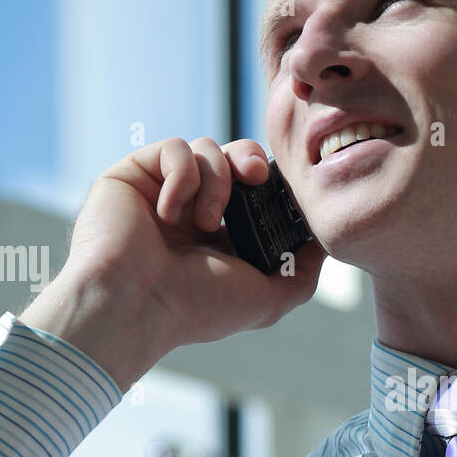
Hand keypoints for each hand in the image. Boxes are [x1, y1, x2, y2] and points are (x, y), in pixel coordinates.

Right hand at [64, 136, 326, 352]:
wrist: (137, 304)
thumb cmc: (198, 307)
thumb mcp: (267, 299)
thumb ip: (301, 274)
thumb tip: (321, 244)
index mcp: (222, 235)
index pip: (256, 188)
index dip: (272, 183)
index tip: (283, 190)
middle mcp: (192, 210)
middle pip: (235, 157)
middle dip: (252, 161)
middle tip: (256, 178)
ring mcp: (162, 190)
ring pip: (207, 149)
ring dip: (216, 180)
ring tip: (205, 221)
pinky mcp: (134, 174)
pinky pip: (173, 148)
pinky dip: (181, 175)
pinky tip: (170, 211)